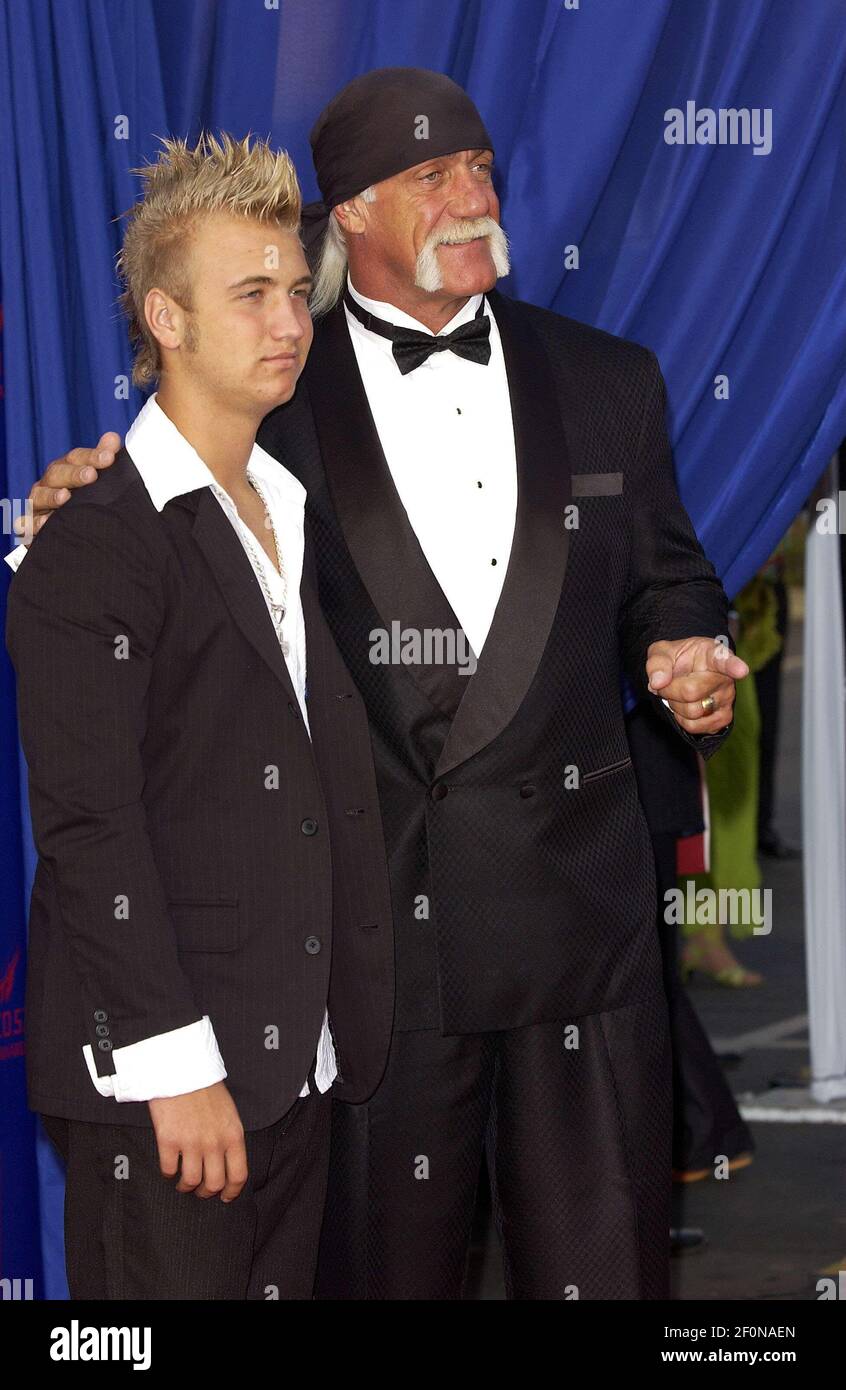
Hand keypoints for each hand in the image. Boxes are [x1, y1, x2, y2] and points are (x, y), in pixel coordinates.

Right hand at [14, 432, 120, 543]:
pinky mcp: (30, 526)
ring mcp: (38, 503)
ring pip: (40, 496)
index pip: (77, 458)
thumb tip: (112, 437)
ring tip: (65, 497)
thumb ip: (102, 459)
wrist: (69, 531)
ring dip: (52, 496)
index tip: (109, 457)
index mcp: (65, 469)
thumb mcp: (94, 479)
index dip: (92, 456)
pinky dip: (34, 523)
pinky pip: (28, 524)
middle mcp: (49, 483)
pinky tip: (45, 523)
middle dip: (74, 474)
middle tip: (91, 475)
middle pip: (57, 474)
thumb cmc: (83, 499)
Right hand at [148, 1080, 247, 1201]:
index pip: (238, 1175)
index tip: (226, 1196)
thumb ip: (228, 1137)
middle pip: (213, 1184)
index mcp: (233, 1135)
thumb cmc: (205, 1088)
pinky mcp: (169, 1141)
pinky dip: (169, 1173)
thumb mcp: (228, 1112)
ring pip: (191, 1182)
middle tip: (201, 1190)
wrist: (181, 1070)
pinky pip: (169, 1170)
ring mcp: (191, 1143)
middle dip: (207, 1192)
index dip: (232, 1192)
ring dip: (186, 1186)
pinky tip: (170, 1168)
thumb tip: (226, 1160)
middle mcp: (214, 1143)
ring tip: (183, 1182)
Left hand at [646, 635, 748, 735]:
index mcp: (713, 654)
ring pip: (692, 712)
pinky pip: (694, 727)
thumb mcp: (661, 652)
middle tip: (666, 683)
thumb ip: (657, 663)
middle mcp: (725, 678)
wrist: (684, 674)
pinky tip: (684, 705)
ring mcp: (727, 699)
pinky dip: (680, 719)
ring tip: (677, 693)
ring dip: (674, 705)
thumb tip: (657, 682)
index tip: (742, 670)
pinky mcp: (724, 718)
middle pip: (690, 692)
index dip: (733, 666)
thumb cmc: (676, 661)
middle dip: (669, 690)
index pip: (724, 660)